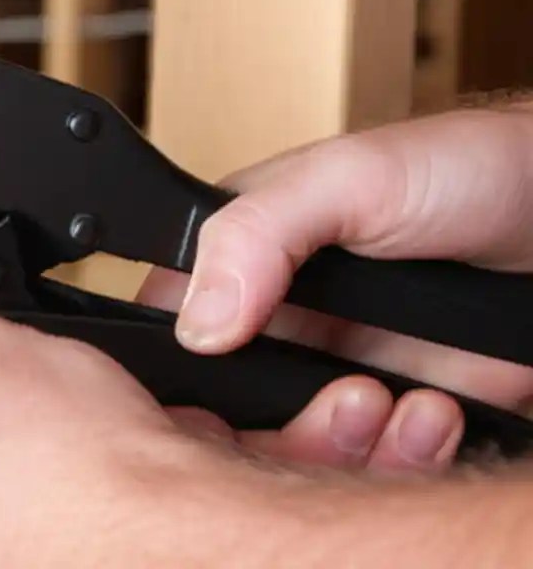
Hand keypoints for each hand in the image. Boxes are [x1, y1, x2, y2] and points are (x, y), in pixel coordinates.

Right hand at [138, 107, 532, 471]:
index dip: (189, 376)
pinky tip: (433, 414)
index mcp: (240, 260)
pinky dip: (402, 458)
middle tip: (346, 401)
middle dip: (279, 432)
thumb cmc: (468, 171)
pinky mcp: (397, 413)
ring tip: (397, 404)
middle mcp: (280, 325)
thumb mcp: (349, 177)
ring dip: (346, 448)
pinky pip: (373, 470)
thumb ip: (256, 233)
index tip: (232, 390)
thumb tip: (198, 321)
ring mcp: (338, 374)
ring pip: (297, 457)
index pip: (173, 334)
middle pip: (230, 417)